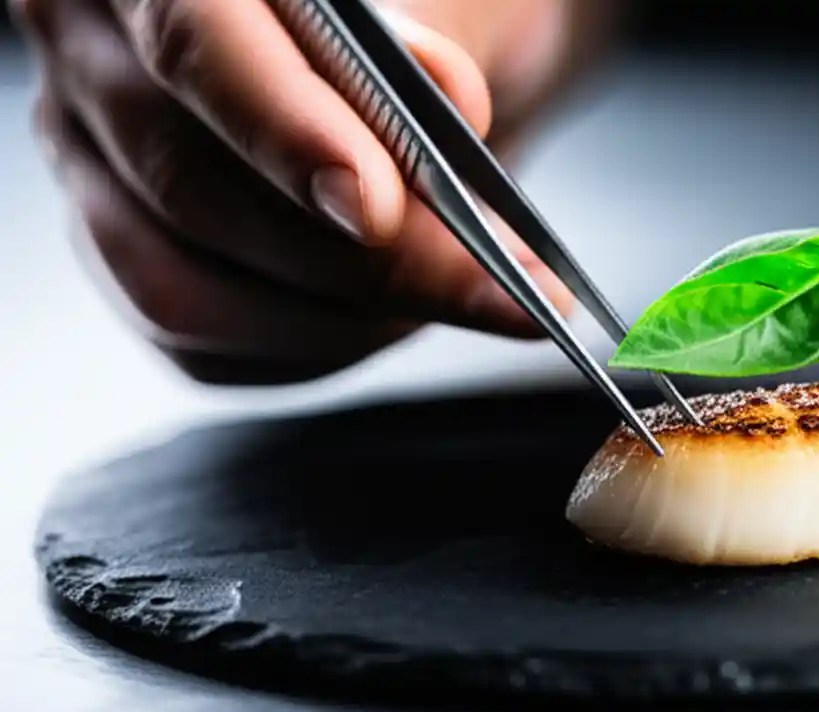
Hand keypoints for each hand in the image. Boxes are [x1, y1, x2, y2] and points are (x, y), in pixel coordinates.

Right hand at [14, 0, 602, 383]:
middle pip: (188, 181)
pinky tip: (399, 315)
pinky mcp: (127, 251)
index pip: (189, 34)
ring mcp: (94, 158)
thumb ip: (438, 38)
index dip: (280, 128)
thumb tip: (445, 102)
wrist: (432, 59)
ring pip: (183, 284)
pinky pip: (200, 340)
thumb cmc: (442, 8)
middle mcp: (93, 48)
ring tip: (470, 295)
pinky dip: (317, 342)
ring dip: (345, 313)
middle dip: (360, 255)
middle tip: (496, 283)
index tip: (379, 207)